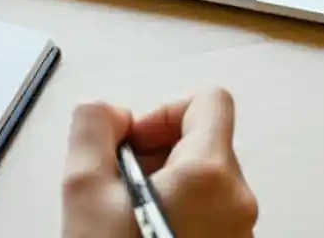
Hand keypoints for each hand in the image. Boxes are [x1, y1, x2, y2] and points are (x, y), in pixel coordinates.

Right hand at [62, 88, 257, 237]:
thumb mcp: (83, 190)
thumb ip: (92, 128)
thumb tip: (107, 113)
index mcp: (211, 176)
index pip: (209, 99)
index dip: (162, 111)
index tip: (132, 141)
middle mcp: (238, 202)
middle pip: (203, 140)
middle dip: (155, 152)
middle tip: (119, 184)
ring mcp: (240, 231)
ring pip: (203, 178)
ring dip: (163, 184)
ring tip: (127, 215)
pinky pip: (209, 211)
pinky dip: (177, 211)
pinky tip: (143, 233)